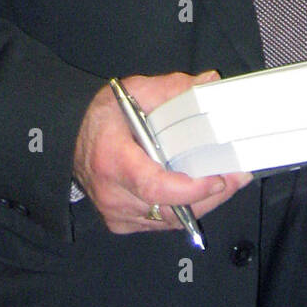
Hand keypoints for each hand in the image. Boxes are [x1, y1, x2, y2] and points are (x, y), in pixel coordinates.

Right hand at [73, 70, 251, 233]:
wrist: (68, 140)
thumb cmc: (101, 118)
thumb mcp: (132, 92)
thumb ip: (172, 88)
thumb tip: (209, 82)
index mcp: (113, 160)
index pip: (154, 186)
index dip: (190, 188)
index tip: (217, 179)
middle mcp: (113, 194)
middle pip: (170, 209)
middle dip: (209, 196)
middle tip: (238, 176)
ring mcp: (117, 214)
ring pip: (170, 220)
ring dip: (202, 204)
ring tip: (228, 182)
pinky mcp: (122, 223)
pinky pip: (161, 222)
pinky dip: (184, 209)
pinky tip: (201, 192)